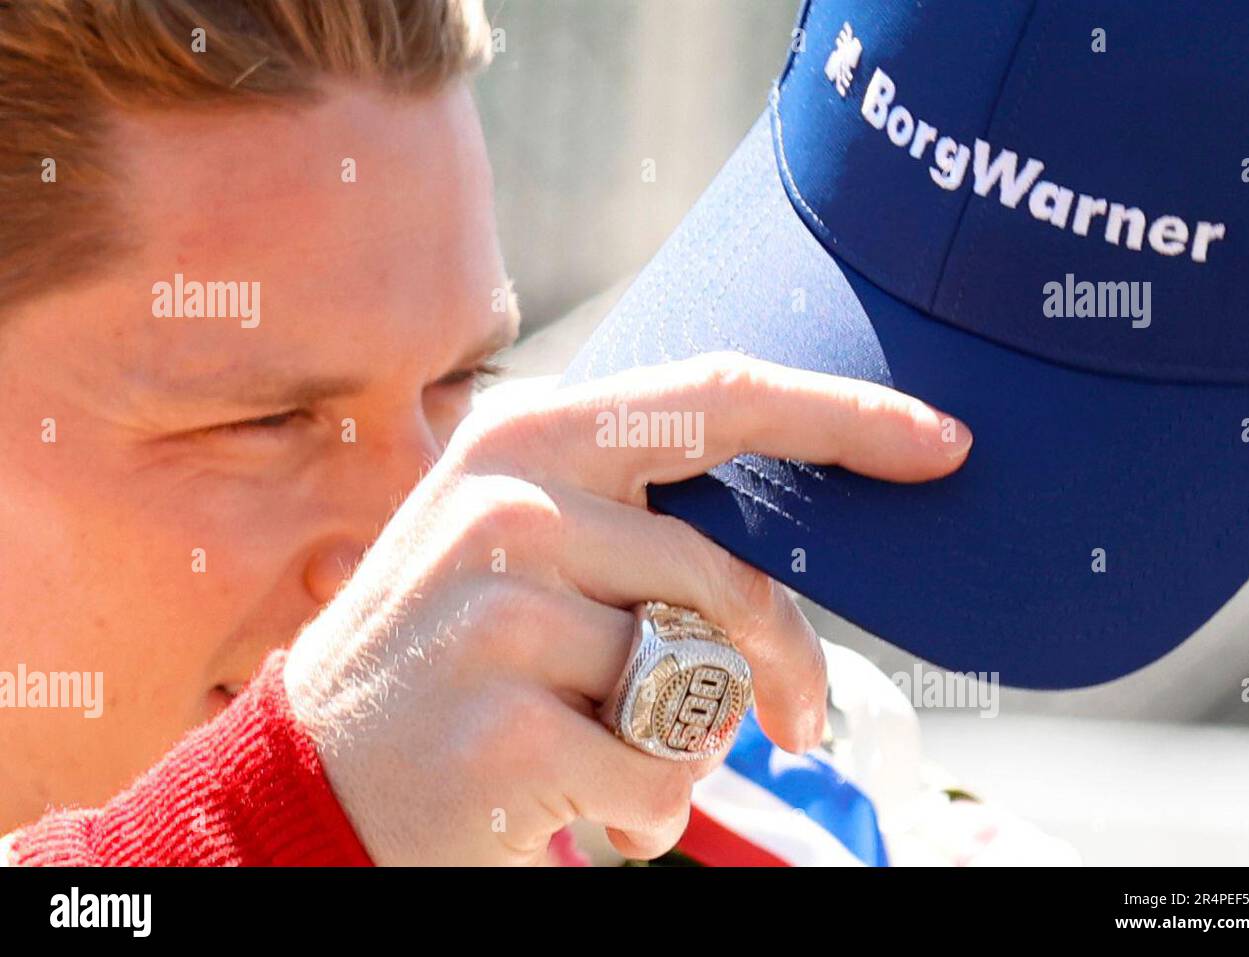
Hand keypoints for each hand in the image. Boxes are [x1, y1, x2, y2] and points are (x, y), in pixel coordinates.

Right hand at [283, 353, 971, 864]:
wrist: (304, 776)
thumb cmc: (440, 662)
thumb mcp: (519, 549)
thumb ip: (632, 522)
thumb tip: (773, 559)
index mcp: (527, 438)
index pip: (717, 395)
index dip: (843, 413)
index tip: (942, 439)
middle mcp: (513, 503)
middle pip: (727, 575)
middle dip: (781, 659)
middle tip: (800, 720)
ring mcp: (501, 610)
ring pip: (695, 683)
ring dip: (675, 740)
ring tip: (592, 749)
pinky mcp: (504, 722)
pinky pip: (657, 773)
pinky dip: (640, 808)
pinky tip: (558, 795)